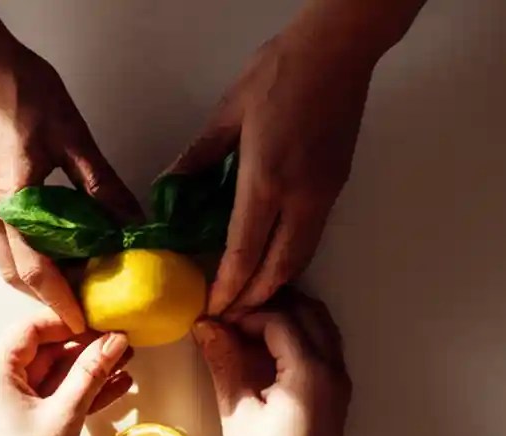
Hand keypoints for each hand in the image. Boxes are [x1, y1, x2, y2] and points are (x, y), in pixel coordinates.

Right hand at [0, 38, 140, 331]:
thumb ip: (100, 182)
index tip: (81, 322)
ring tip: (65, 275)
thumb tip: (131, 221)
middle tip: (78, 303)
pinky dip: (15, 249)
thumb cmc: (13, 84)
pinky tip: (40, 239)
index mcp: (9, 198)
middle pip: (11, 273)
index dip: (60, 301)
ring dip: (28, 274)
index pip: (35, 270)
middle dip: (44, 297)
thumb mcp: (70, 133)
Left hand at [0, 314, 132, 435]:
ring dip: (90, 369)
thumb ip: (90, 372)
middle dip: (86, 346)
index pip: (31, 328)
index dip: (69, 321)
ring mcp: (9, 404)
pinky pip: (54, 397)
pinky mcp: (23, 423)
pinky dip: (82, 392)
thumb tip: (116, 338)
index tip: (104, 320)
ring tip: (130, 360)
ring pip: (54, 375)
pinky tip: (118, 385)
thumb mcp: (65, 414)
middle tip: (125, 340)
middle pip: (45, 350)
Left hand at [172, 0, 419, 314]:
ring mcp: (323, 194)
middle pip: (279, 268)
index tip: (213, 308)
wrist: (337, 51)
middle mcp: (300, 197)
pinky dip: (290, 258)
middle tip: (230, 314)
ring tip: (249, 297)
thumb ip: (197, 158)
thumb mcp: (226, 114)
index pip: (244, 253)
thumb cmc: (278, 74)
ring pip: (300, 256)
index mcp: (266, 181)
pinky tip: (273, 259)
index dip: (228, 288)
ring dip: (275, 283)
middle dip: (254, 298)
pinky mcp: (335, 185)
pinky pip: (311, 236)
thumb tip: (168, 188)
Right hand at [192, 292, 350, 435]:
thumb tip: (206, 325)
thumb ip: (224, 363)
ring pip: (319, 325)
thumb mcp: (237, 413)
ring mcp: (340, 380)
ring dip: (286, 318)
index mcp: (309, 373)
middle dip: (268, 306)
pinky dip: (298, 335)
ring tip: (247, 330)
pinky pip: (323, 345)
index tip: (217, 322)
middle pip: (306, 311)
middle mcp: (333, 369)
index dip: (245, 313)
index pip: (279, 318)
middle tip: (232, 319)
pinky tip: (267, 349)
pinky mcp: (337, 392)